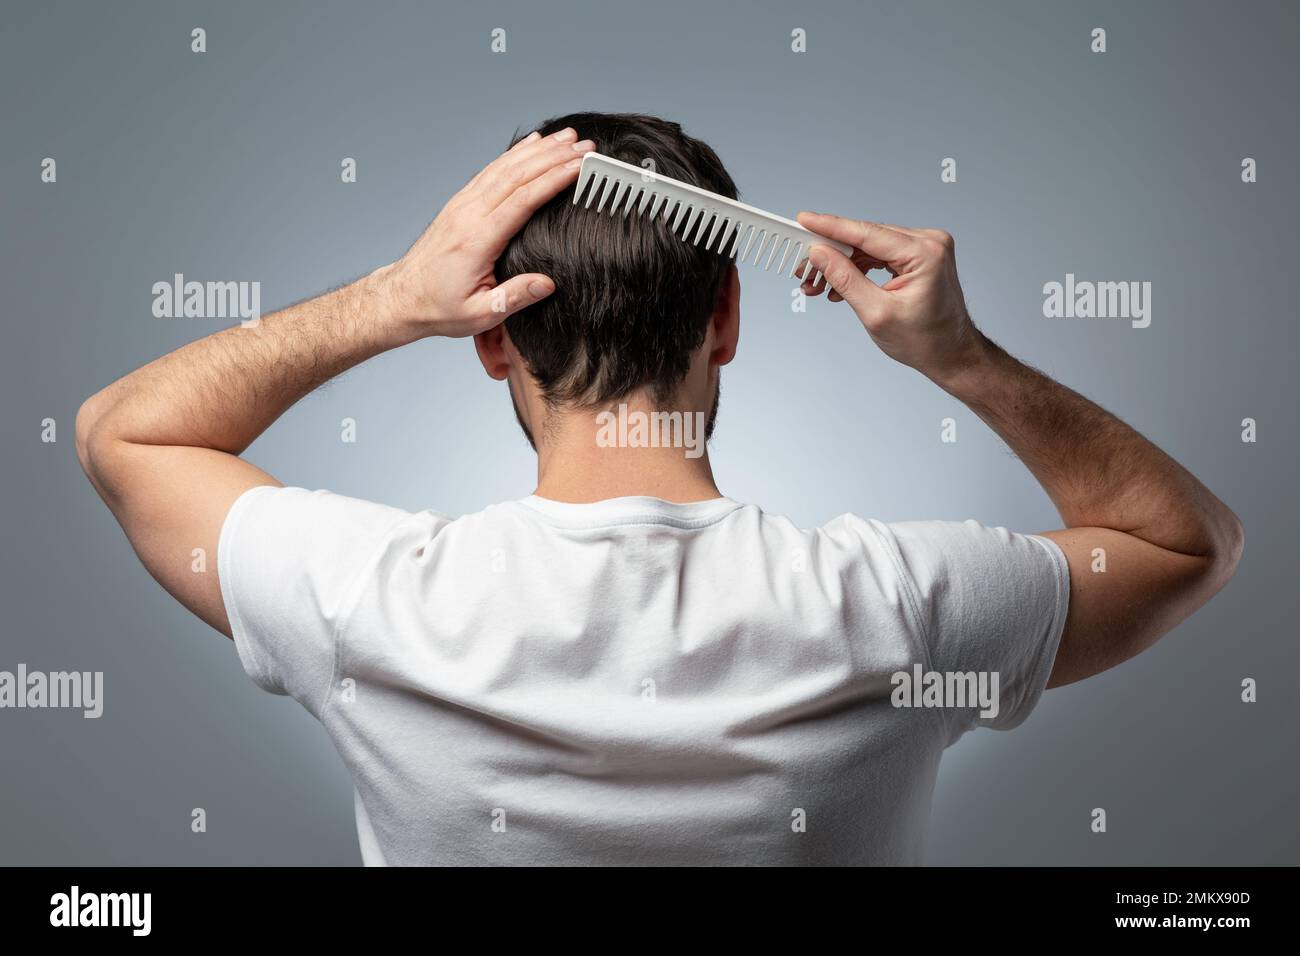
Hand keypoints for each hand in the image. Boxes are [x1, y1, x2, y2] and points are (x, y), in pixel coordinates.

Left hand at [379, 127, 595, 337]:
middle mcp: (469, 214)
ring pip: (504, 167)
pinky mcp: (460, 203)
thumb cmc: (440, 307)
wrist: (403, 297)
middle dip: (554, 156)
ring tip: (568, 137)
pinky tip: (532, 144)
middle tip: (585, 145)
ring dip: (538, 150)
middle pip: (517, 174)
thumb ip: (514, 298)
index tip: (579, 166)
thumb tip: (548, 284)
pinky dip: (515, 154)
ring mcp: (463, 205)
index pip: (522, 199)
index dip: (554, 180)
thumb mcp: (479, 314)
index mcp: (477, 239)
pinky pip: (491, 171)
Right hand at [797, 212, 984, 381]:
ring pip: (870, 246)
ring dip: (842, 263)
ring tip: (817, 283)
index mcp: (925, 254)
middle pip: (866, 238)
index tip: (805, 220)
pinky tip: (838, 284)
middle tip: (804, 267)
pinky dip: (858, 267)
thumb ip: (845, 279)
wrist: (950, 354)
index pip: (867, 233)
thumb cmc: (925, 340)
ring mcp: (926, 247)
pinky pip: (880, 254)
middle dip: (832, 252)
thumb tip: (820, 254)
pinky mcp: (919, 256)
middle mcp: (928, 243)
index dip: (831, 227)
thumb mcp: (876, 313)